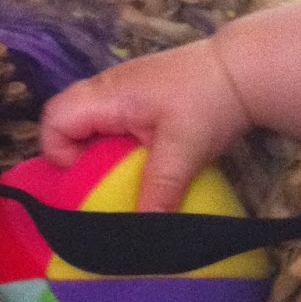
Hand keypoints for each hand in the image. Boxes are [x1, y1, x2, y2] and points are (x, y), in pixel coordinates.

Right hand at [38, 35, 252, 211]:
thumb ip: (160, 190)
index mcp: (106, 96)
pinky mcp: (139, 93)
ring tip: (129, 169)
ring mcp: (122, 87)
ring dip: (100, 149)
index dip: (58, 153)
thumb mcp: (184, 150)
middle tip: (106, 177)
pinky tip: (146, 153)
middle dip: (77, 155)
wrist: (246, 68)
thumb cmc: (210, 101)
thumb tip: (144, 233)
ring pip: (88, 121)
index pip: (54, 120)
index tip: (88, 175)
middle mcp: (106, 87)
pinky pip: (110, 119)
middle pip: (65, 120)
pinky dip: (118, 141)